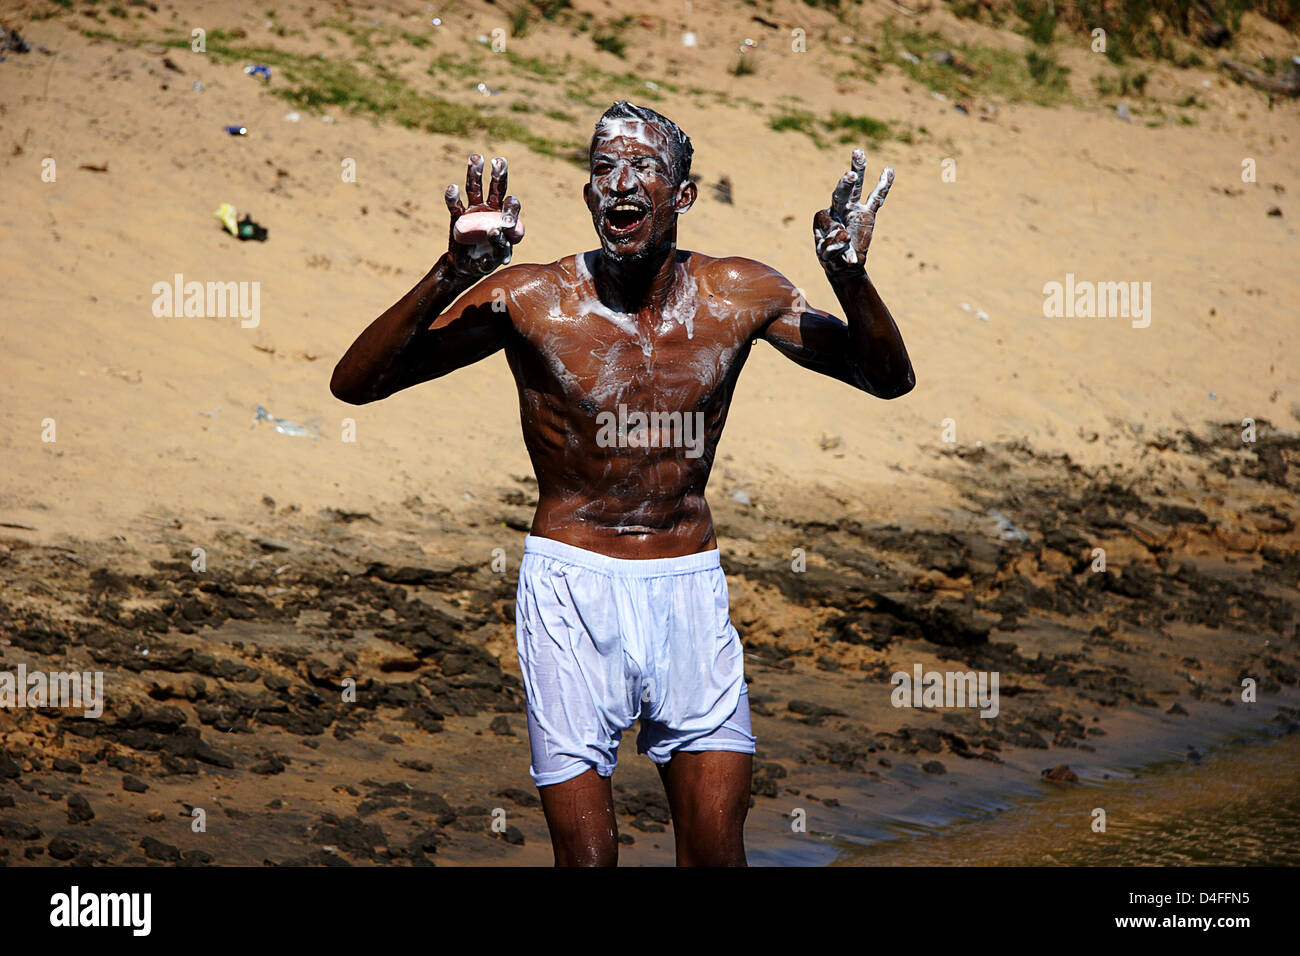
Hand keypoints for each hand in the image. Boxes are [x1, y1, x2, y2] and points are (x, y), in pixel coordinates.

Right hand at [444, 154, 523, 278]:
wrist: (467, 267)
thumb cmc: (487, 261)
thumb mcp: (496, 257)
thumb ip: (500, 245)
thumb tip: (495, 231)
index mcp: (505, 219)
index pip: (510, 207)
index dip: (511, 206)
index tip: (511, 202)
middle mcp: (491, 210)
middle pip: (495, 189)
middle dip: (498, 175)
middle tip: (500, 161)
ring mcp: (474, 211)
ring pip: (475, 189)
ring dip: (475, 173)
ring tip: (476, 157)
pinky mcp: (458, 216)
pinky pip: (455, 205)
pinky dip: (453, 197)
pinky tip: (453, 188)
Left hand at [814, 149, 892, 278]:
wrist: (843, 264)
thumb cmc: (831, 258)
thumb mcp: (826, 255)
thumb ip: (832, 247)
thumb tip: (845, 236)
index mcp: (824, 217)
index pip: (827, 219)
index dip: (833, 232)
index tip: (841, 242)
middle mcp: (838, 209)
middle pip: (841, 192)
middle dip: (845, 184)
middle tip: (850, 175)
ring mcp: (853, 209)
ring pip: (856, 188)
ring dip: (858, 170)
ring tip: (858, 152)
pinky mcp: (867, 214)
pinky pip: (876, 199)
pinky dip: (883, 186)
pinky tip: (889, 171)